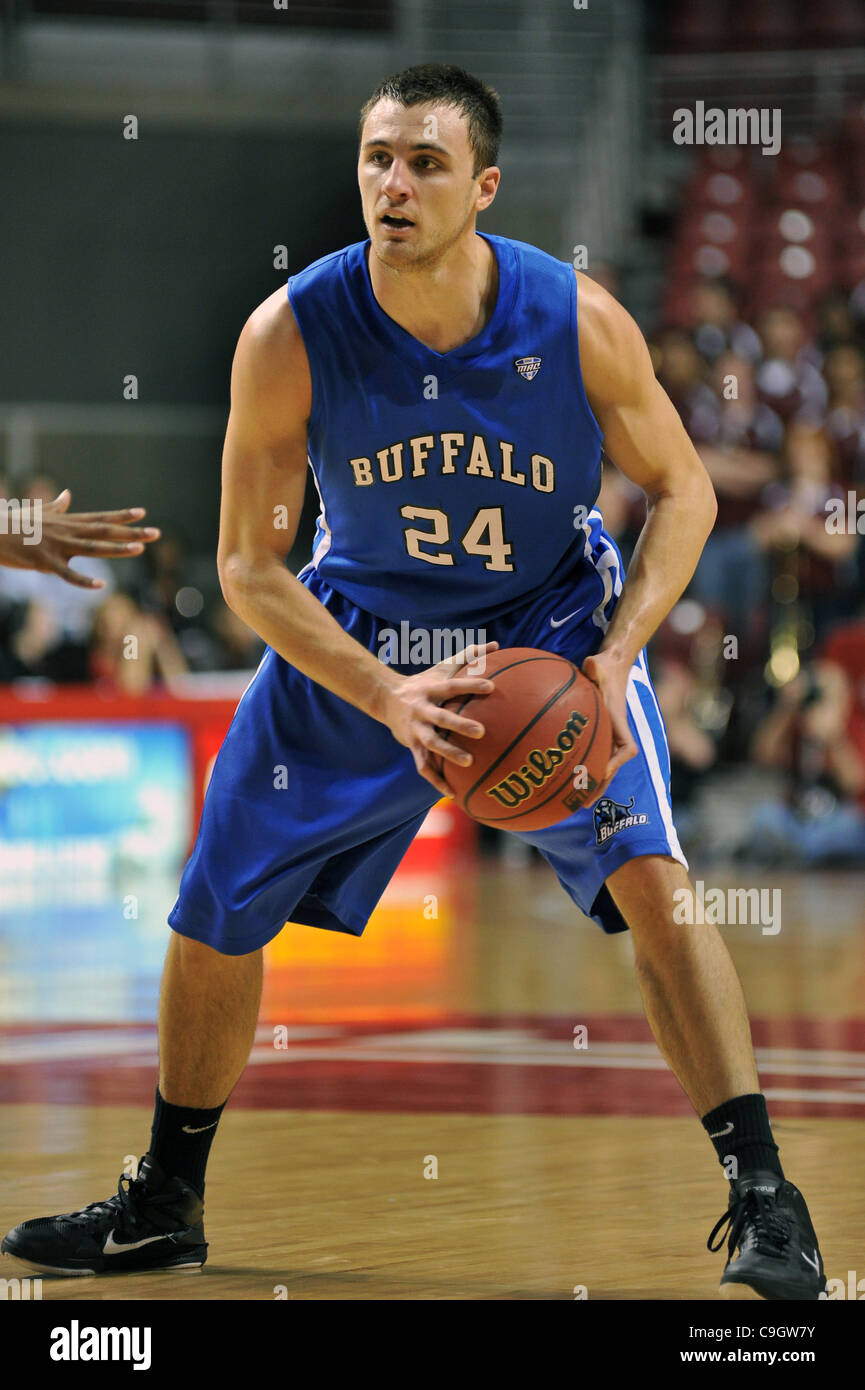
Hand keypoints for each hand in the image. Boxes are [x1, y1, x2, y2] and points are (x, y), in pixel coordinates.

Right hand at [0, 489, 160, 587]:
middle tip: (156, 533)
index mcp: (66, 522)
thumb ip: (57, 506)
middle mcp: (66, 531)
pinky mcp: (44, 562)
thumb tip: (69, 494)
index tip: (143, 513)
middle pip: (104, 532)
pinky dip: (84, 580)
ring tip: (139, 549)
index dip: (122, 517)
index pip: (100, 518)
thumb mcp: (38, 512)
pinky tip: (101, 584)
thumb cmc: (12, 524)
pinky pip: (67, 574)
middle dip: (131, 533)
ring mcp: (56, 546)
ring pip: (92, 548)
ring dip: (116, 549)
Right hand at [374, 641, 498, 795]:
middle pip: (441, 718)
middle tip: (481, 731)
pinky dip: (437, 781)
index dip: (470, 685)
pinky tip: (454, 792)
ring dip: (449, 754)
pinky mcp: (411, 746)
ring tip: (470, 763)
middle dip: (459, 725)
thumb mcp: (442, 667)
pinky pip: (424, 767)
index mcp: (431, 690)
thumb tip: (495, 644)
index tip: (491, 687)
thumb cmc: (423, 682)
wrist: (385, 698)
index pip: (453, 686)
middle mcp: (422, 710)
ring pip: (431, 745)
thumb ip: (468, 657)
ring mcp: (415, 730)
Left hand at [580, 648, 637, 804]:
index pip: (626, 747)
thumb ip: (596, 665)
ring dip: (592, 785)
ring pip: (603, 766)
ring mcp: (608, 735)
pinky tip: (562, 779)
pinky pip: (592, 756)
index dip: (616, 761)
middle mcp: (615, 732)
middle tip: (584, 803)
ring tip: (574, 803)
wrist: (612, 666)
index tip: (602, 771)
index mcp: (617, 721)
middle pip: (613, 766)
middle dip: (600, 785)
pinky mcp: (599, 735)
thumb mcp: (600, 664)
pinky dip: (582, 769)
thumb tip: (590, 662)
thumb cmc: (605, 666)